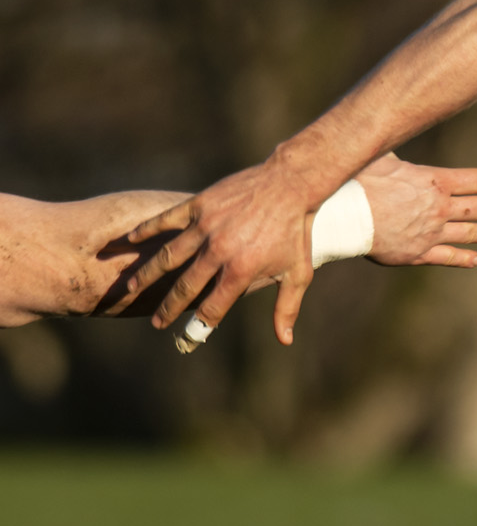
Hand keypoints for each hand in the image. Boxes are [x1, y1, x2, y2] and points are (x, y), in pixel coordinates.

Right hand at [121, 156, 324, 343]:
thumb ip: (287, 307)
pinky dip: (145, 230)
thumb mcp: (298, 272)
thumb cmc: (296, 232)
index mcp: (240, 271)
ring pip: (167, 256)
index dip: (198, 328)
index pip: (212, 308)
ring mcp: (205, 227)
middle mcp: (218, 252)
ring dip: (147, 274)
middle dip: (168, 308)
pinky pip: (165, 220)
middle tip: (157, 322)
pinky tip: (129, 240)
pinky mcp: (198, 205)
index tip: (186, 340)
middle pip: (184, 287)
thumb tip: (284, 341)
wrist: (290, 185)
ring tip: (131, 288)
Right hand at [354, 153, 476, 266]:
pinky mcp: (419, 253)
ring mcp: (432, 233)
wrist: (346, 216)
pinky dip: (464, 259)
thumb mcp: (384, 156)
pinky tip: (475, 259)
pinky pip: (448, 257)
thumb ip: (397, 148)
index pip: (476, 180)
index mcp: (435, 182)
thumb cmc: (361, 181)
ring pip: (469, 234)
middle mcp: (440, 208)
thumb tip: (393, 128)